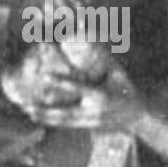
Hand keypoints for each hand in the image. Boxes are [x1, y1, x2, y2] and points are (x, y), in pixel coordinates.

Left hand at [23, 63, 143, 131]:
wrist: (138, 117)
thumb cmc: (128, 90)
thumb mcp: (119, 74)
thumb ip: (106, 59)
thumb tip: (93, 40)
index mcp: (101, 96)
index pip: (78, 88)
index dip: (60, 82)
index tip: (45, 76)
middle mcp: (93, 112)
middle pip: (65, 112)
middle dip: (46, 110)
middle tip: (29, 106)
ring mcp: (90, 122)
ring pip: (64, 121)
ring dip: (46, 118)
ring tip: (29, 113)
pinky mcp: (88, 126)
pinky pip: (68, 124)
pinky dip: (53, 121)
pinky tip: (40, 117)